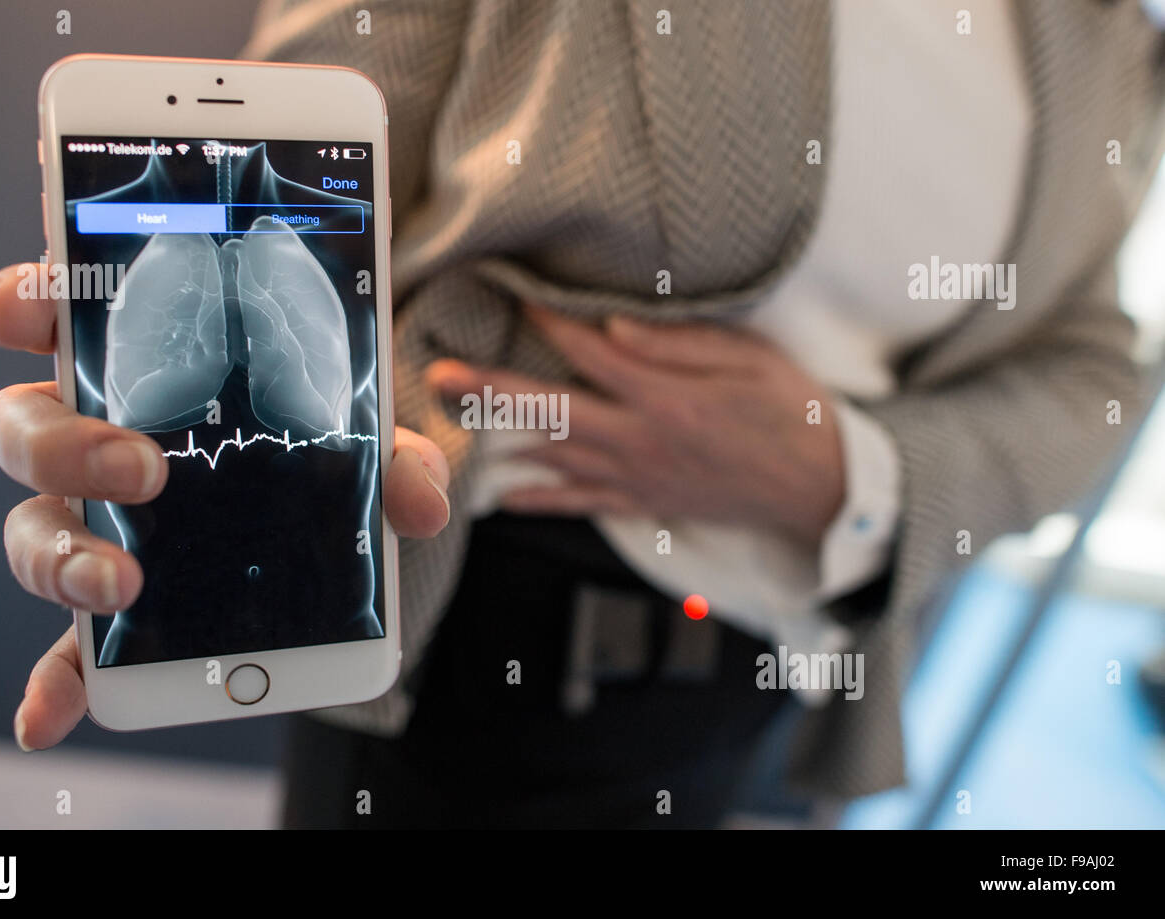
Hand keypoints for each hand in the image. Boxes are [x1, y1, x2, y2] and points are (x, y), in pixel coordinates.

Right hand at [0, 262, 450, 750]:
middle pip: (23, 426)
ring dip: (62, 556)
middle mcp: (94, 437)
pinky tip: (50, 718)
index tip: (26, 316)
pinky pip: (66, 642)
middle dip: (67, 445)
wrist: (331, 518)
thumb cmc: (324, 443)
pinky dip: (54, 680)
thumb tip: (423, 505)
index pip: (54, 317)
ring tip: (122, 583)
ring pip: (31, 527)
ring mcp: (92, 522)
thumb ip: (391, 457)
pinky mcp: (112, 602)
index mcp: (140, 368)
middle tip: (143, 470)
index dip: (25, 306)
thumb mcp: (364, 439)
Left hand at [426, 304, 842, 545]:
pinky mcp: (642, 500)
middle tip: (439, 373)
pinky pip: (579, 503)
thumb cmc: (790, 412)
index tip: (512, 292)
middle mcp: (640, 440)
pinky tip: (502, 495)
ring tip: (454, 422)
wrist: (817, 487)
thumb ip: (677, 345)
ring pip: (553, 455)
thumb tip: (610, 326)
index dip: (547, 321)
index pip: (590, 353)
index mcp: (666, 398)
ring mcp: (636, 476)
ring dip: (499, 438)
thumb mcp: (748, 362)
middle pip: (550, 409)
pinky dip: (538, 500)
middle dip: (490, 390)